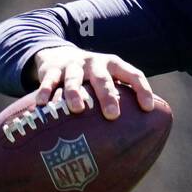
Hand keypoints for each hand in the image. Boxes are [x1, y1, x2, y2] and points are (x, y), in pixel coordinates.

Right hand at [31, 46, 154, 119]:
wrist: (59, 54)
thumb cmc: (92, 78)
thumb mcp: (108, 79)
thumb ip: (121, 99)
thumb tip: (140, 138)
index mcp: (114, 65)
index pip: (133, 74)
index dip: (142, 89)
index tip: (148, 108)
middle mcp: (95, 63)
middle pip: (103, 78)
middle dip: (107, 96)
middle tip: (112, 115)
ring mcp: (73, 65)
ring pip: (74, 78)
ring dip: (75, 93)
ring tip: (77, 109)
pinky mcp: (52, 70)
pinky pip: (48, 80)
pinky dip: (45, 91)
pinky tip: (43, 104)